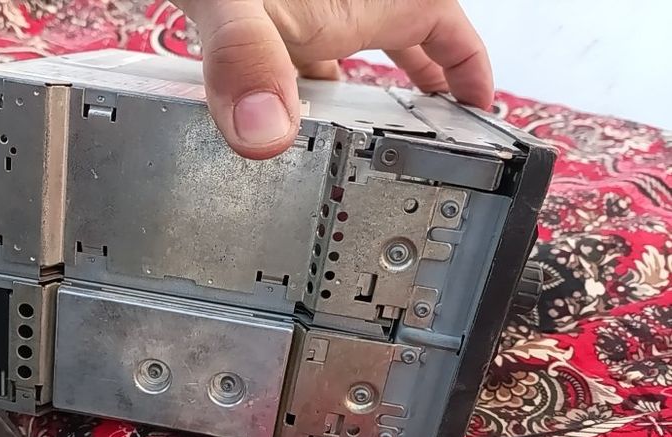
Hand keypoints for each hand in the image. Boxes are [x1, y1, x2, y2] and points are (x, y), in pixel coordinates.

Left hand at [172, 0, 492, 159]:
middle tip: (423, 141)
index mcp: (361, 1)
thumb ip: (248, 58)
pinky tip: (279, 124)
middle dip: (418, 89)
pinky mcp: (263, 23)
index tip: (479, 107)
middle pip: (401, 42)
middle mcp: (337, 6)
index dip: (468, 63)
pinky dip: (296, 91)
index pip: (440, 24)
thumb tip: (266, 133)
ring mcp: (300, 14)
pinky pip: (296, 60)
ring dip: (356, 95)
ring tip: (357, 146)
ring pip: (349, 53)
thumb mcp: (234, 1)